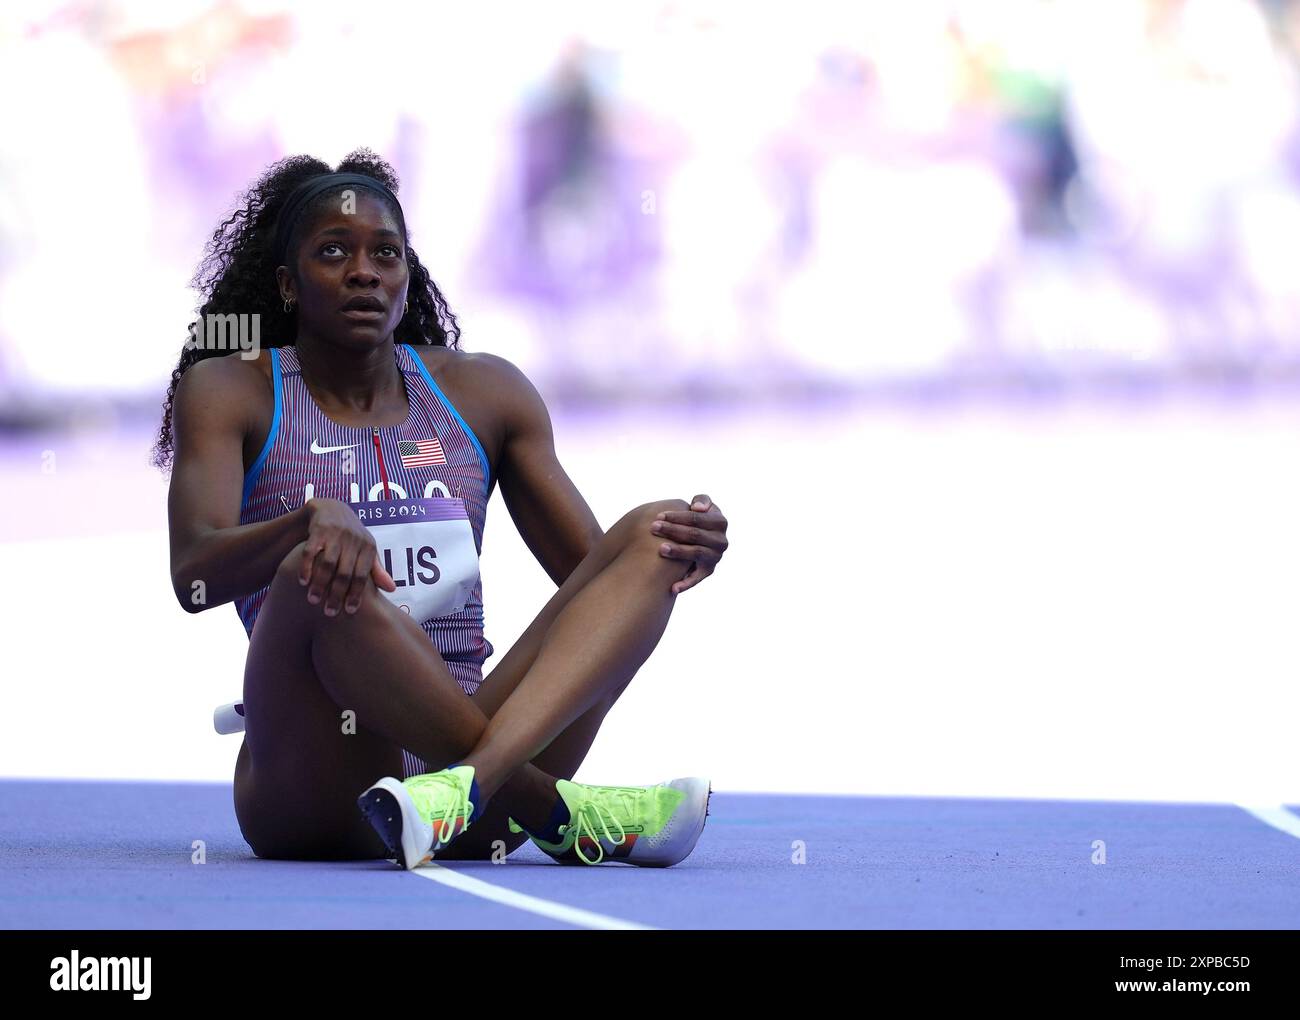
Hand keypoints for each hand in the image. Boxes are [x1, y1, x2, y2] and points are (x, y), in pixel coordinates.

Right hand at [300, 498, 395, 616]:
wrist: (332, 508)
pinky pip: (311, 551)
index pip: (363, 575)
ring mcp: (335, 535)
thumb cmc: (353, 537)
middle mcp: (353, 540)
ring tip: (314, 600)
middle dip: (336, 594)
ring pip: (327, 564)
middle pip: (345, 573)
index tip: (349, 611)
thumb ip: (376, 570)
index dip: (356, 594)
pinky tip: (303, 582)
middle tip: (329, 612)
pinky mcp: (318, 530)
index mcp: (368, 547)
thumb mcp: (367, 550)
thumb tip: (392, 589)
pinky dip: (306, 567)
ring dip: (320, 584)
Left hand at [651, 494, 728, 594]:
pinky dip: (686, 584)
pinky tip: (673, 588)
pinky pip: (697, 578)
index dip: (677, 516)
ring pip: (696, 553)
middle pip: (694, 534)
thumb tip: (698, 508)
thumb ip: (702, 500)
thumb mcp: (703, 506)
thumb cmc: (698, 518)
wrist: (703, 538)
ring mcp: (715, 557)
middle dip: (673, 530)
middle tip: (653, 528)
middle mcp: (721, 541)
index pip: (697, 518)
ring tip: (661, 549)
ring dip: (678, 552)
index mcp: (720, 522)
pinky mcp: (708, 571)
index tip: (658, 515)